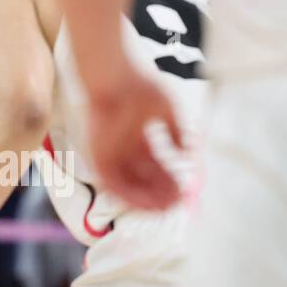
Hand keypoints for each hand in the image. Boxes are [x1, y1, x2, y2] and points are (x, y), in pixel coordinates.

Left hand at [87, 63, 183, 210]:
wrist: (113, 79)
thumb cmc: (137, 86)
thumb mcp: (164, 108)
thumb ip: (176, 131)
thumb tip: (188, 153)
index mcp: (135, 137)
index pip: (153, 165)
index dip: (169, 179)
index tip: (184, 189)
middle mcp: (121, 149)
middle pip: (142, 179)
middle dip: (162, 193)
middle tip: (179, 202)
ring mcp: (109, 154)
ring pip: (129, 185)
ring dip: (148, 199)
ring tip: (168, 208)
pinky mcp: (98, 158)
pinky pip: (114, 186)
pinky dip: (131, 196)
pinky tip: (150, 204)